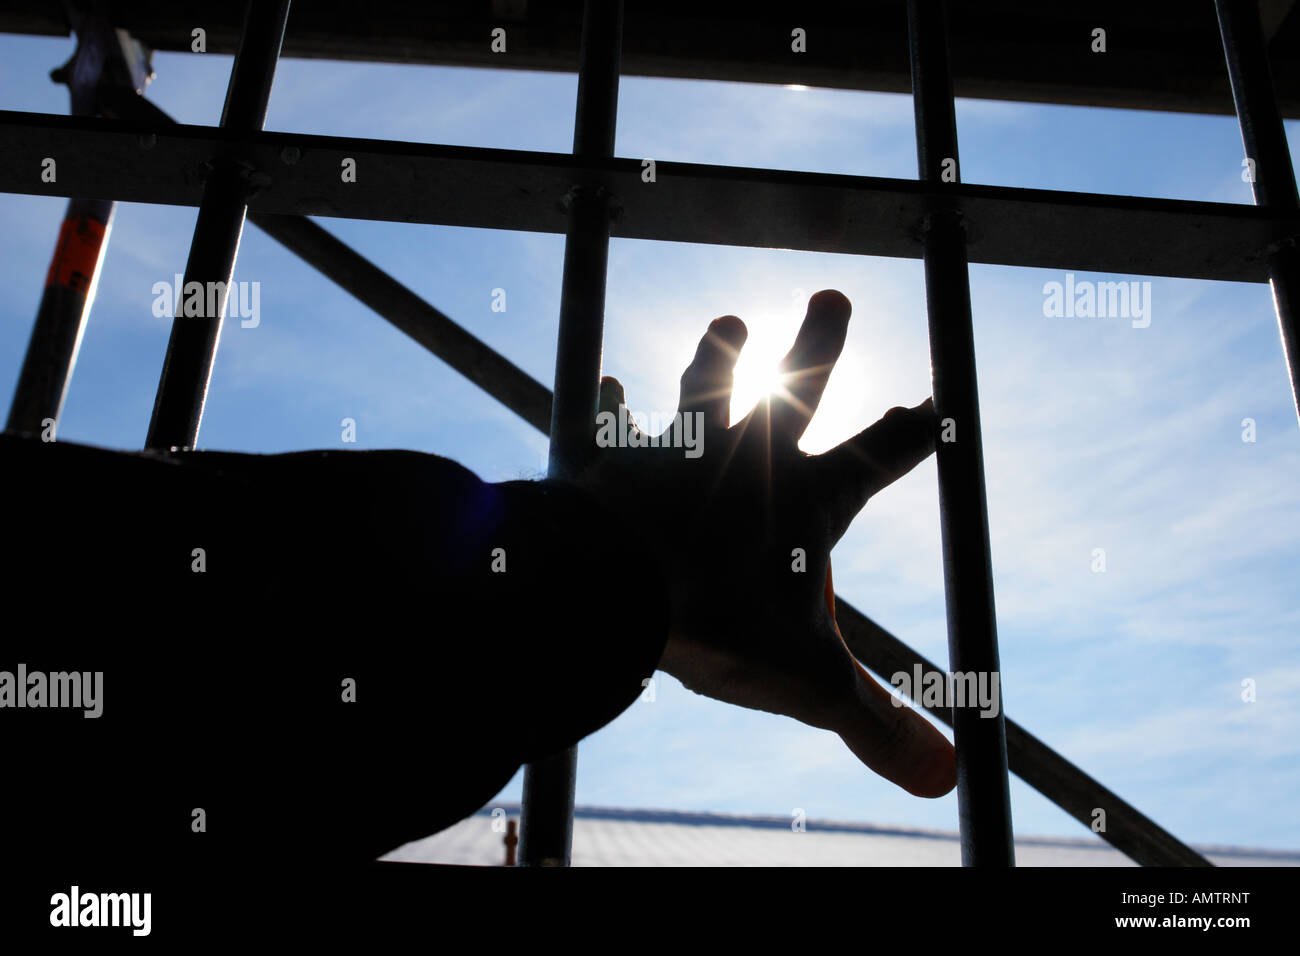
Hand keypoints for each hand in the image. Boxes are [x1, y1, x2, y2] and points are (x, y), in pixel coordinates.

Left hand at [581, 289, 955, 797]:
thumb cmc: (716, 622)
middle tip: (831, 293)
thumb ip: (874, 726)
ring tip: (726, 321)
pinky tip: (606, 383)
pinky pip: (609, 424)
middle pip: (795, 387)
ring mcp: (672, 450)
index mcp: (804, 498)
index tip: (935, 405)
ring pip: (701, 388)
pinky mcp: (607, 460)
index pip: (878, 458)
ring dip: (716, 356)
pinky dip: (609, 407)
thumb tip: (946, 779)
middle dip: (818, 344)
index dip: (910, 433)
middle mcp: (742, 456)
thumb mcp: (808, 682)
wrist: (607, 584)